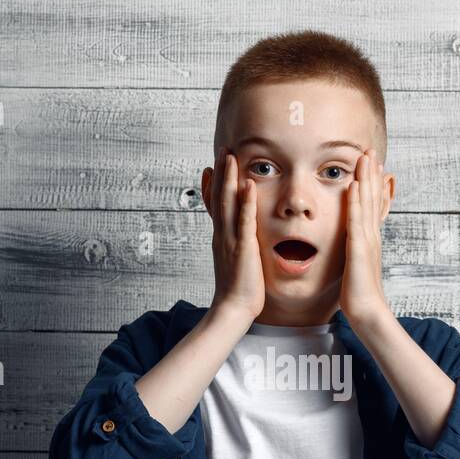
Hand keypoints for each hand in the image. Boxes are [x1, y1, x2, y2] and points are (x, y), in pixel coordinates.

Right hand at [202, 146, 264, 319]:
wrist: (233, 309)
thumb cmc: (238, 289)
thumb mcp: (234, 261)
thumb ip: (237, 245)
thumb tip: (239, 236)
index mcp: (221, 237)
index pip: (214, 205)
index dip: (212, 184)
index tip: (212, 165)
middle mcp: (222, 234)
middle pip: (218, 197)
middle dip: (221, 172)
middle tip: (223, 149)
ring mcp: (230, 240)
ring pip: (227, 203)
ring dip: (228, 178)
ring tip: (230, 156)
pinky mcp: (243, 248)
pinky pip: (244, 221)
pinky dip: (245, 202)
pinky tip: (247, 185)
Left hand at [339, 148, 392, 328]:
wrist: (368, 313)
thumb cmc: (360, 295)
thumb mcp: (356, 266)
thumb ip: (354, 252)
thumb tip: (351, 245)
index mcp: (369, 239)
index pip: (370, 205)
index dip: (371, 184)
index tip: (370, 164)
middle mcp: (371, 236)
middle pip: (372, 199)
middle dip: (371, 174)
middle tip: (370, 150)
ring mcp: (367, 241)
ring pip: (366, 204)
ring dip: (365, 180)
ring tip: (365, 158)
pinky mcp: (359, 250)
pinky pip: (356, 222)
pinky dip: (355, 203)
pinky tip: (353, 186)